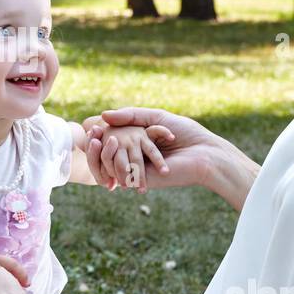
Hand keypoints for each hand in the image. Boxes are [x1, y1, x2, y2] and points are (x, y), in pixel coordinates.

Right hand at [87, 107, 259, 210]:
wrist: (205, 154)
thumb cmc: (186, 134)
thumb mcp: (156, 117)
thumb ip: (131, 115)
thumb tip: (103, 115)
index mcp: (141, 140)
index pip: (114, 135)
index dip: (100, 130)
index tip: (91, 124)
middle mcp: (138, 155)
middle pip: (109, 151)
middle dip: (96, 142)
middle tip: (88, 132)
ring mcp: (139, 168)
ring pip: (110, 163)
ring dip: (100, 152)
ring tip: (92, 140)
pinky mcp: (142, 179)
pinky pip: (121, 173)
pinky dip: (110, 162)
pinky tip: (106, 149)